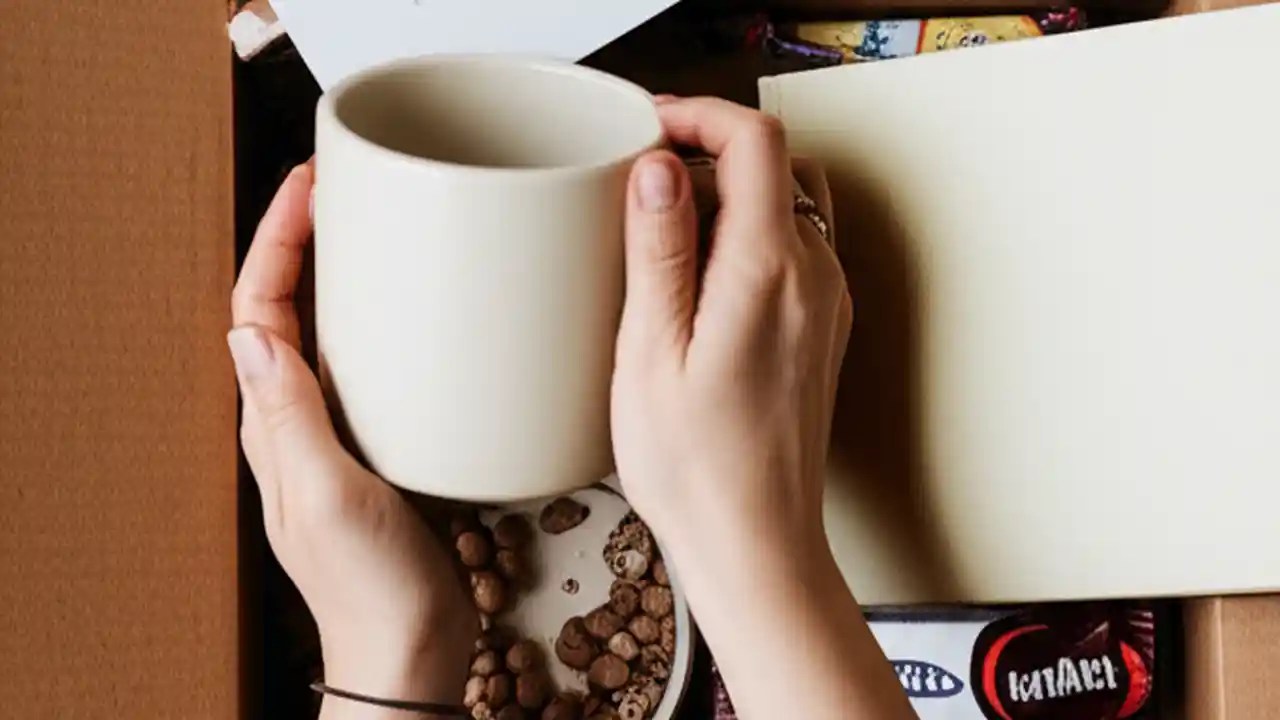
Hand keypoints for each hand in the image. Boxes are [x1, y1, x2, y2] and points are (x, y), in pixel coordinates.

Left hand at [229, 163, 474, 716]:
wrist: (412, 650)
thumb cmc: (367, 590)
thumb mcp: (324, 498)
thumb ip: (290, 418)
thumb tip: (251, 333)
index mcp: (275, 426)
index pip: (257, 311)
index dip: (275, 243)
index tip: (307, 189)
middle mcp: (301, 421)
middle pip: (289, 308)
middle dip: (306, 240)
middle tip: (343, 187)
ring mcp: (346, 433)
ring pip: (335, 333)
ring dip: (348, 275)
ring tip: (381, 227)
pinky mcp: (391, 446)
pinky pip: (379, 368)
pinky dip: (395, 326)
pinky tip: (430, 314)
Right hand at [611, 97, 912, 719]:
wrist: (756, 543)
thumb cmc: (698, 469)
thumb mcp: (652, 353)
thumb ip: (660, 250)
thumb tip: (660, 166)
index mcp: (769, 273)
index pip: (755, 141)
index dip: (699, 114)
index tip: (648, 126)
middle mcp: (813, 278)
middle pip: (774, 164)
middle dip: (706, 149)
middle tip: (639, 177)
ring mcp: (823, 303)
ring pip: (785, 202)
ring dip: (724, 194)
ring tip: (659, 229)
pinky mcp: (818, 328)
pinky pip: (789, 248)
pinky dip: (741, 234)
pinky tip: (692, 278)